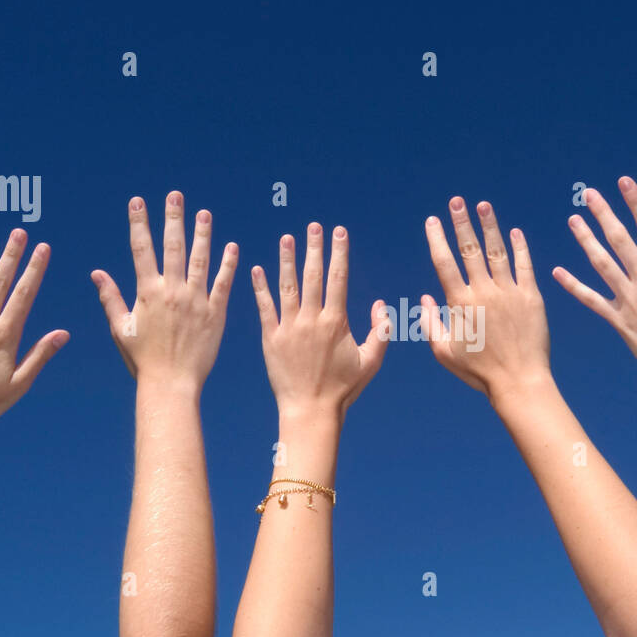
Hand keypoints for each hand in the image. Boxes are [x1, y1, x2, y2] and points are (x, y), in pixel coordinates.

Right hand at [91, 191, 237, 391]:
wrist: (172, 384)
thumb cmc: (143, 360)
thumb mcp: (121, 329)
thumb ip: (111, 298)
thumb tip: (96, 273)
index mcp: (148, 292)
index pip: (142, 249)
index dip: (139, 223)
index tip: (138, 202)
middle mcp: (173, 291)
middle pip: (173, 247)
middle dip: (173, 218)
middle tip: (176, 196)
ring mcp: (196, 300)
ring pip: (200, 259)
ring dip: (202, 234)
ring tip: (204, 213)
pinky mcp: (216, 313)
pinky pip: (223, 283)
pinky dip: (228, 264)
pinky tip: (232, 247)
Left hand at [250, 223, 388, 417]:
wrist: (310, 411)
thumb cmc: (343, 390)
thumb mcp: (371, 362)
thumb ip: (380, 331)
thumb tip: (380, 303)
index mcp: (336, 322)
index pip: (338, 278)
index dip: (339, 253)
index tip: (339, 232)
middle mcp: (312, 320)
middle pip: (313, 276)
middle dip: (314, 248)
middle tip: (314, 226)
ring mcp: (289, 328)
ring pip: (287, 287)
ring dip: (287, 260)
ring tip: (286, 238)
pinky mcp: (270, 339)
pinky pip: (265, 308)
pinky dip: (260, 287)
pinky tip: (256, 268)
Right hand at [422, 196, 548, 402]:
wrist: (519, 380)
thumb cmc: (479, 371)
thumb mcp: (444, 352)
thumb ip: (430, 322)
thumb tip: (426, 297)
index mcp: (460, 303)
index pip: (444, 263)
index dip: (437, 239)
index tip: (432, 220)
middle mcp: (484, 292)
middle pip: (470, 250)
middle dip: (461, 223)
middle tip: (456, 202)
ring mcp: (509, 292)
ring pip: (497, 251)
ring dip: (489, 226)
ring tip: (483, 206)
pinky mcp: (531, 297)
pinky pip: (524, 266)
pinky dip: (520, 247)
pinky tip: (514, 232)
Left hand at [552, 177, 636, 396]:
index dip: (636, 202)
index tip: (624, 182)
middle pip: (620, 240)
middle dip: (603, 214)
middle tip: (588, 194)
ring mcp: (628, 300)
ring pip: (600, 264)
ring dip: (585, 240)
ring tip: (573, 220)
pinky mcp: (617, 320)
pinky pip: (590, 299)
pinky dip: (573, 285)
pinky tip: (557, 271)